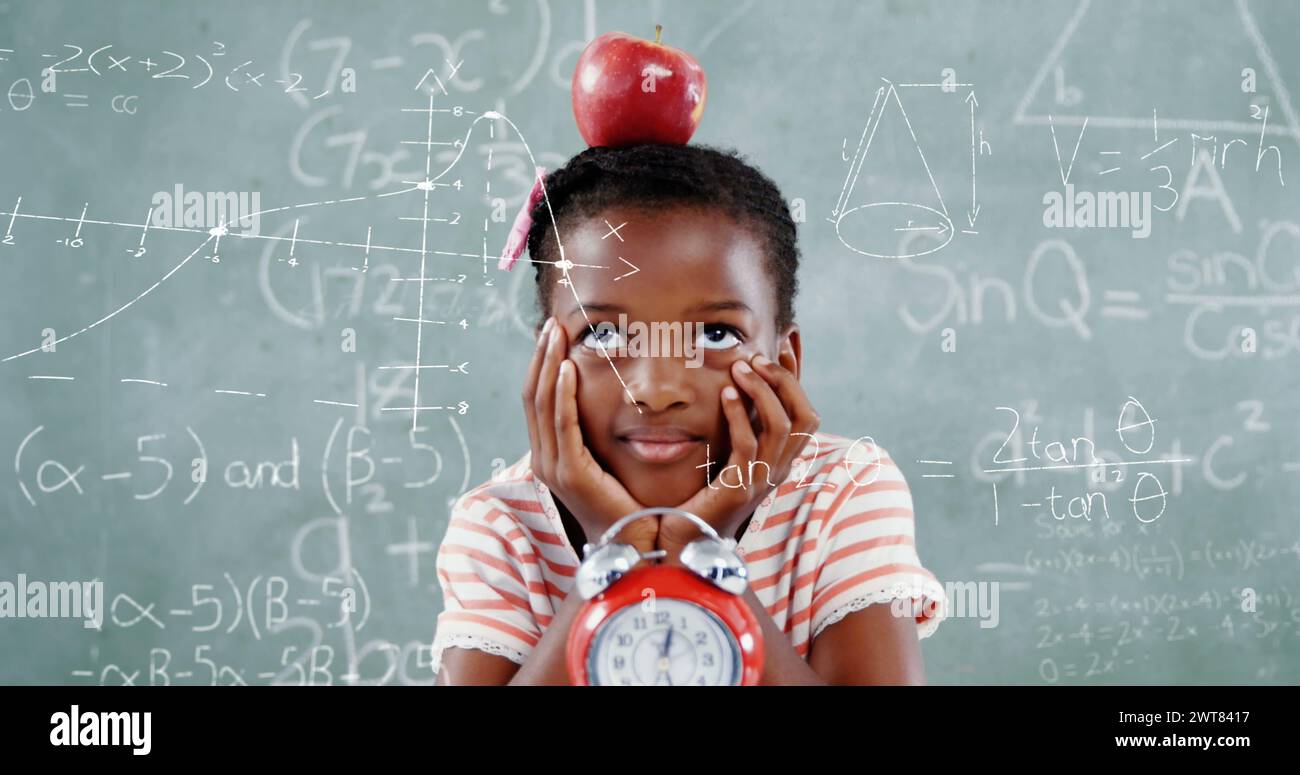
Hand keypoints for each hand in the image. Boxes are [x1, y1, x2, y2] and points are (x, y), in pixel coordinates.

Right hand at [523, 316, 657, 554]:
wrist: (635, 543)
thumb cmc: (630, 503)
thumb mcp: (607, 462)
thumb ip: (599, 436)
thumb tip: (607, 401)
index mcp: (550, 456)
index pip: (538, 401)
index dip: (542, 366)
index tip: (553, 336)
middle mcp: (544, 460)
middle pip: (534, 397)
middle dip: (542, 358)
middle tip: (552, 326)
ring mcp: (554, 467)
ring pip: (543, 405)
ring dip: (550, 366)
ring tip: (557, 336)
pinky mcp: (572, 473)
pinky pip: (563, 425)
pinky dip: (564, 394)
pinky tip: (570, 369)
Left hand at [658, 349, 820, 560]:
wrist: (683, 544)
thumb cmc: (698, 500)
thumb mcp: (725, 457)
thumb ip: (737, 430)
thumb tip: (734, 389)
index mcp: (780, 462)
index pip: (806, 415)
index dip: (798, 379)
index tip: (783, 347)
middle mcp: (778, 471)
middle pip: (805, 417)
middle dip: (785, 381)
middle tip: (756, 358)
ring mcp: (761, 481)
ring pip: (782, 426)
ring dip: (763, 391)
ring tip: (740, 369)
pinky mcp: (738, 488)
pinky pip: (749, 445)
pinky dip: (740, 415)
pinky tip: (725, 395)